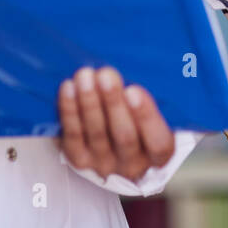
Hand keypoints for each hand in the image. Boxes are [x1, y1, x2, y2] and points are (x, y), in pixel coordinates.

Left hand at [57, 66, 174, 182]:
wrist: (108, 141)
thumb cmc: (135, 118)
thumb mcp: (151, 111)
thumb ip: (146, 96)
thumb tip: (135, 63)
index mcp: (158, 154)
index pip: (159, 142)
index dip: (147, 117)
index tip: (134, 90)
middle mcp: (132, 164)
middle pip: (124, 135)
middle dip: (113, 102)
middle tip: (106, 75)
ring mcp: (104, 163)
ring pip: (97, 133)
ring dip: (89, 101)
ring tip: (85, 76)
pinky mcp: (80, 159)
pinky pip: (73, 135)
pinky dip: (70, 110)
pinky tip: (69, 89)